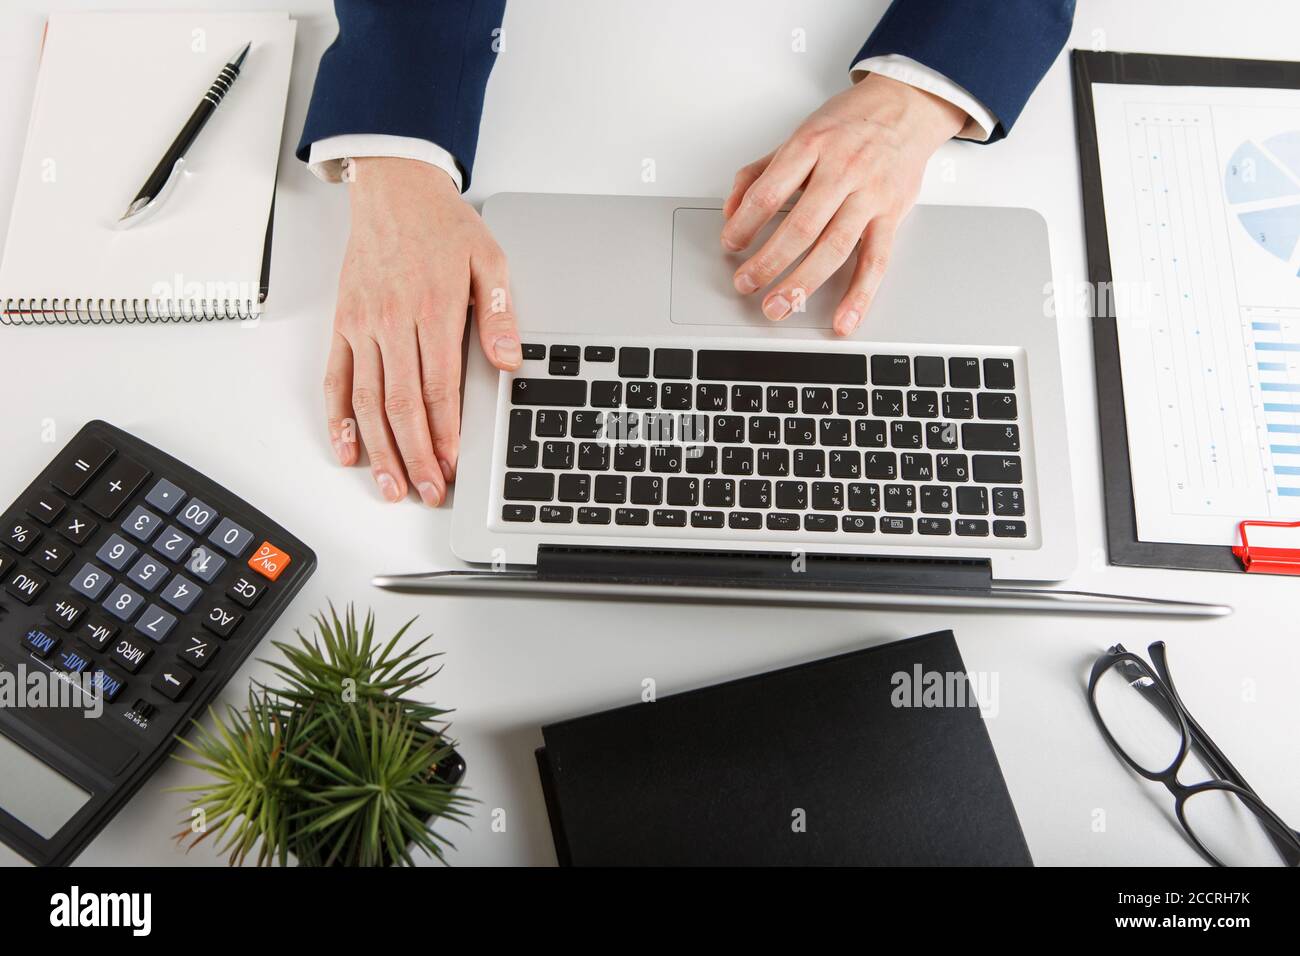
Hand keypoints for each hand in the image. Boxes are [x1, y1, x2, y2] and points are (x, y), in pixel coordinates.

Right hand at [323, 157, 520, 505]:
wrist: (394, 187)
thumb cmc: (443, 225)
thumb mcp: (489, 259)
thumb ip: (499, 312)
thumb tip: (509, 360)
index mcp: (434, 311)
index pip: (440, 389)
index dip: (445, 435)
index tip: (452, 466)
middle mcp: (393, 322)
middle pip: (403, 405)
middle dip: (416, 456)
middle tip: (428, 492)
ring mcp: (363, 325)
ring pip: (367, 400)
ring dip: (379, 449)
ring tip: (391, 486)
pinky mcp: (343, 323)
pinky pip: (335, 378)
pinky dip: (339, 418)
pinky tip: (348, 449)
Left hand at [722, 73, 965, 334]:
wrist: (906, 106)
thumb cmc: (849, 124)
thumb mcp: (798, 135)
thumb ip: (760, 173)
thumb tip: (731, 212)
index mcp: (811, 145)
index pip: (769, 191)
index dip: (744, 223)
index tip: (730, 244)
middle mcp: (842, 170)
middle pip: (800, 227)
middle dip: (768, 262)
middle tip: (746, 284)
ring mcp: (870, 195)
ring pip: (834, 247)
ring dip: (803, 283)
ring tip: (779, 306)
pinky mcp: (892, 215)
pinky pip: (876, 261)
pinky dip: (859, 295)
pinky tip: (843, 320)